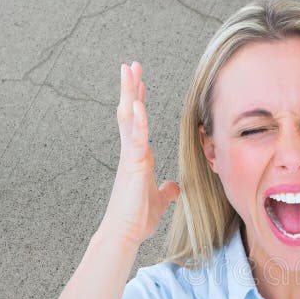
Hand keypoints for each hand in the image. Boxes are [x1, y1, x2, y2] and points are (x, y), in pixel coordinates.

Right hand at [99, 61, 180, 246]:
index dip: (139, 102)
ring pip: (128, 118)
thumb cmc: (138, 219)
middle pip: (129, 113)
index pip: (137, 123)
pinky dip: (137, 120)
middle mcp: (132, 153)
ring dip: (130, 93)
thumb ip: (166, 190)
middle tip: (131, 65)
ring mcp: (130, 157)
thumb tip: (174, 187)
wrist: (125, 234)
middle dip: (131, 88)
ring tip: (129, 70)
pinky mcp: (133, 166)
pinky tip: (137, 102)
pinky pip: (135, 139)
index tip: (140, 84)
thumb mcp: (159, 200)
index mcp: (138, 158)